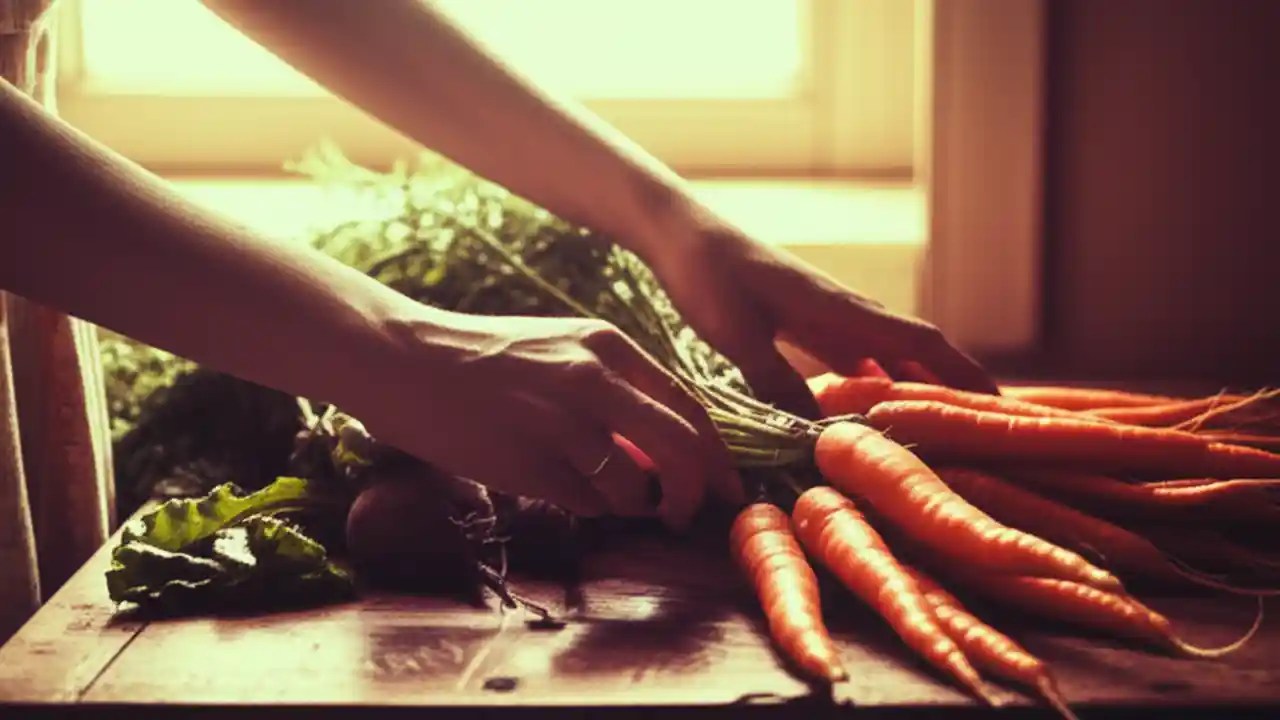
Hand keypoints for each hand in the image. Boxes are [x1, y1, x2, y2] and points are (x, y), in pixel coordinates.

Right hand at [350, 303, 740, 529]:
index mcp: (607, 347)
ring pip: (633, 486)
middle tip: (686, 515)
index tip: (727, 486)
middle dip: (695, 491)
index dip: (716, 454)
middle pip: (681, 448)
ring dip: (631, 504)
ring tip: (601, 493)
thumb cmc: (484, 359)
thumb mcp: (561, 353)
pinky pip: (585, 503)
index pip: (689, 406)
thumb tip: (662, 451)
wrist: (405, 360)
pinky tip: (552, 482)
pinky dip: (585, 506)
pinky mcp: (530, 463)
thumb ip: (616, 393)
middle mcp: (594, 380)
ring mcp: (562, 423)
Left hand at [640, 204, 996, 417]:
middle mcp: (844, 312)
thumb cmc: (704, 273)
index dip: (964, 374)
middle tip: (983, 435)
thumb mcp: (734, 333)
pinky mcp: (802, 322)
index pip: (922, 342)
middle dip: (951, 389)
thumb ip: (773, 381)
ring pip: (887, 357)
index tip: (1002, 407)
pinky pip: (854, 358)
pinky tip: (869, 412)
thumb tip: (817, 436)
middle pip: (916, 353)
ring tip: (937, 433)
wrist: (678, 232)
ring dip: (914, 389)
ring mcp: (825, 316)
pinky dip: (873, 385)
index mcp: (839, 310)